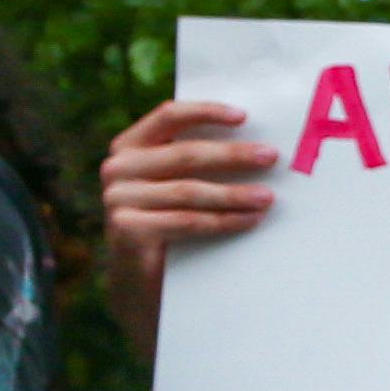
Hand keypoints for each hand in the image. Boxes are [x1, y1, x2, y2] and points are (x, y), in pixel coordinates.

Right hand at [102, 96, 275, 261]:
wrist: (139, 278)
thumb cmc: (169, 220)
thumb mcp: (177, 184)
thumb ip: (197, 161)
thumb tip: (256, 144)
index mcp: (130, 146)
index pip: (168, 116)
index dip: (206, 112)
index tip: (244, 117)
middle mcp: (118, 168)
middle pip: (185, 154)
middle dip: (233, 155)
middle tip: (272, 156)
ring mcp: (117, 198)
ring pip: (189, 190)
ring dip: (234, 193)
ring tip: (268, 197)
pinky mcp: (126, 228)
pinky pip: (186, 221)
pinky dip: (223, 220)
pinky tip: (250, 220)